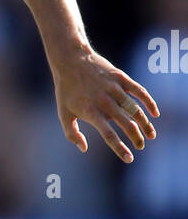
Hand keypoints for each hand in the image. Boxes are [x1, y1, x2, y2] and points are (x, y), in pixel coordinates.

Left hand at [53, 48, 158, 162]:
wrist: (71, 60)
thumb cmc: (66, 90)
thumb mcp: (63, 113)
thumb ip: (72, 134)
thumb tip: (84, 148)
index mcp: (90, 111)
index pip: (108, 134)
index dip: (120, 148)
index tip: (129, 158)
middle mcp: (104, 101)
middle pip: (125, 124)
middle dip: (136, 138)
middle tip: (140, 146)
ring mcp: (113, 88)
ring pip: (134, 109)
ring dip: (145, 123)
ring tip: (151, 135)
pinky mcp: (121, 77)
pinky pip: (139, 91)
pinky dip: (149, 102)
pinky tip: (155, 114)